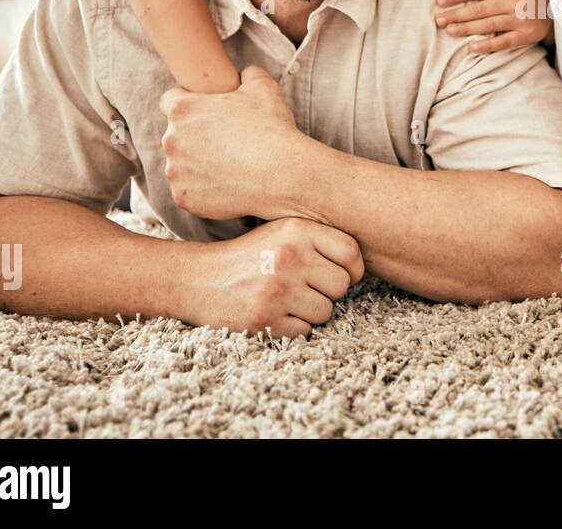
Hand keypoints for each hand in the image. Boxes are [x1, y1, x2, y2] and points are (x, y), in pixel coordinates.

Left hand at [160, 64, 306, 220]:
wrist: (283, 176)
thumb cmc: (272, 129)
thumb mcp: (264, 87)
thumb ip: (248, 74)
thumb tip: (244, 74)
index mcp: (183, 110)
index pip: (170, 100)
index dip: (189, 103)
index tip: (206, 112)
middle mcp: (171, 140)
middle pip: (176, 134)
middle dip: (194, 136)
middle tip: (225, 142)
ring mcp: (175, 171)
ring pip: (181, 164)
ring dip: (197, 163)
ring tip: (229, 165)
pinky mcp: (184, 198)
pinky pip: (188, 190)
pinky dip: (203, 188)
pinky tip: (228, 184)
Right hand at [181, 217, 363, 337]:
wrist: (196, 279)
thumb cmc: (249, 256)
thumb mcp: (281, 232)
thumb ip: (319, 240)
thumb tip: (365, 261)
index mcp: (297, 230)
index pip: (352, 252)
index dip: (354, 269)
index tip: (343, 274)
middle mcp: (289, 256)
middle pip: (342, 286)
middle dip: (327, 291)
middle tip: (303, 287)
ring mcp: (277, 289)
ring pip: (326, 312)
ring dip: (310, 312)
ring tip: (285, 299)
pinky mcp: (265, 319)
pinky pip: (305, 331)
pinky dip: (293, 327)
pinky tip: (273, 313)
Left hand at [434, 0, 550, 52]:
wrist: (558, 7)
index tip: (439, 1)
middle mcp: (512, 2)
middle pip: (478, 9)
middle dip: (456, 15)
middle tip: (438, 20)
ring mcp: (519, 20)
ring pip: (488, 25)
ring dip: (466, 29)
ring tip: (449, 31)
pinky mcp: (525, 35)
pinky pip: (504, 42)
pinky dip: (488, 46)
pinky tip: (471, 48)